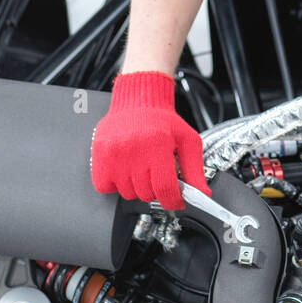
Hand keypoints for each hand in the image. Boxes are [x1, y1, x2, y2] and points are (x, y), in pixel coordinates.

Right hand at [90, 71, 209, 208]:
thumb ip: (195, 170)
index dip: (173, 200)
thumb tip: (202, 195)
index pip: (164, 188)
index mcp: (157, 144)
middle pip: (146, 194)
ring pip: (127, 194)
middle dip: (156, 190)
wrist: (137, 102)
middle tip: (158, 173)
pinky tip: (126, 169)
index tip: (175, 200)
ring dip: (137, 187)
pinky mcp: (99, 157)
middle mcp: (133, 150)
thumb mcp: (187, 141)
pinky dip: (116, 184)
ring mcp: (114, 155)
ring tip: (141, 167)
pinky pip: (106, 187)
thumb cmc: (163, 121)